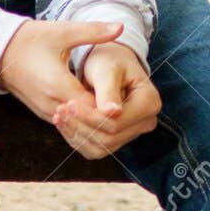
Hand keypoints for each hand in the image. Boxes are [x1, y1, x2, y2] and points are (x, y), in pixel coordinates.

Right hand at [0, 18, 123, 129]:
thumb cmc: (30, 39)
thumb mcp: (62, 31)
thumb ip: (93, 31)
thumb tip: (121, 26)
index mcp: (57, 86)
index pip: (92, 109)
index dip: (112, 106)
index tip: (131, 99)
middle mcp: (51, 105)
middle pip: (87, 122)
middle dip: (108, 117)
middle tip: (132, 110)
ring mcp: (47, 112)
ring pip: (79, 126)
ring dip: (98, 121)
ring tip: (121, 112)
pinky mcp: (45, 113)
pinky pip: (70, 124)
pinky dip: (86, 121)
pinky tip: (101, 112)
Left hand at [52, 42, 160, 159]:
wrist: (109, 66)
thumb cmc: (110, 61)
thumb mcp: (107, 69)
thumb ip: (109, 91)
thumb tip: (112, 113)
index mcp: (150, 102)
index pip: (117, 122)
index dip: (91, 117)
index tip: (70, 104)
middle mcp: (145, 122)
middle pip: (109, 138)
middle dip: (81, 126)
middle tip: (60, 110)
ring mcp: (132, 133)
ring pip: (101, 148)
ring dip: (76, 135)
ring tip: (59, 116)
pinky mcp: (118, 140)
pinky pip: (95, 149)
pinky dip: (77, 138)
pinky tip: (65, 123)